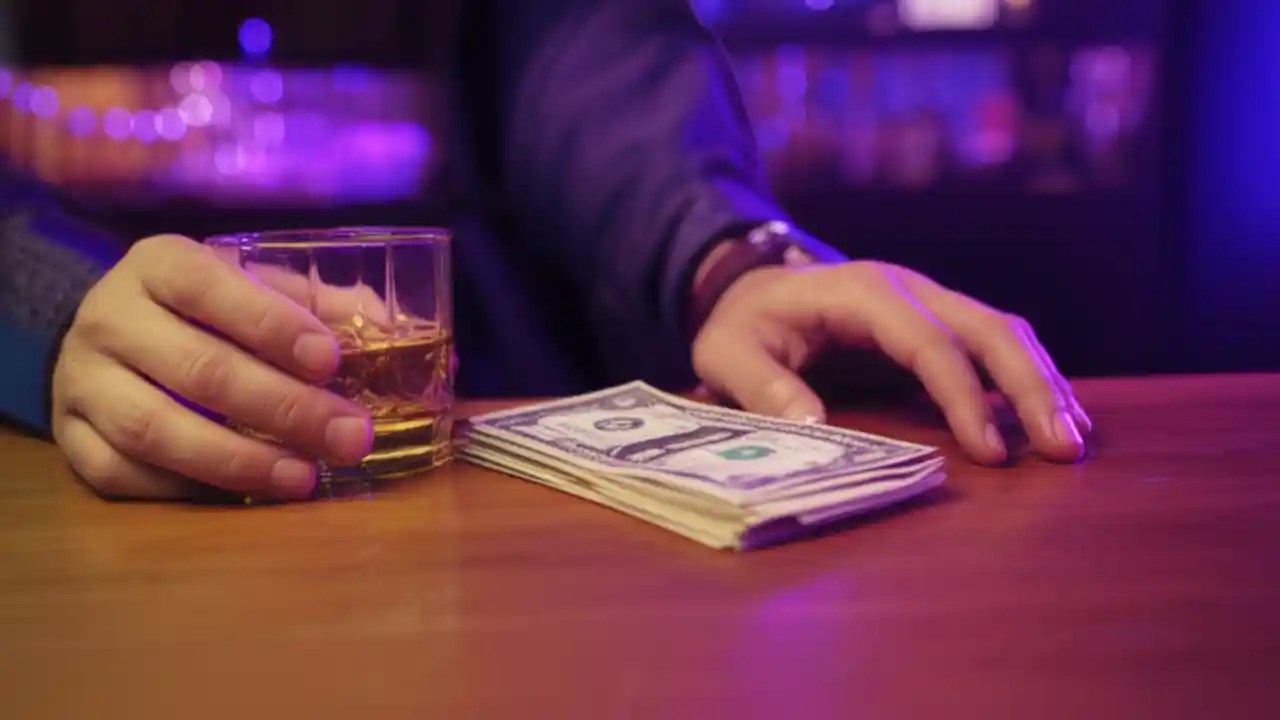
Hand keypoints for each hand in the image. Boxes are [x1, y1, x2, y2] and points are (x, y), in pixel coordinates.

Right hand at [51, 235, 373, 499]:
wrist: (107, 336)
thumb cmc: (202, 312)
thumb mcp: (252, 287)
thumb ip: (319, 304)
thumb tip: (390, 329)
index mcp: (158, 265)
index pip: (209, 287)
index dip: (271, 325)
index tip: (329, 360)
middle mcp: (109, 317)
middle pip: (196, 368)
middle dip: (283, 408)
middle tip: (350, 436)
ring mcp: (81, 382)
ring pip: (154, 429)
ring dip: (239, 460)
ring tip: (304, 476)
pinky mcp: (68, 438)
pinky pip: (122, 474)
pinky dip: (185, 489)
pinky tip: (243, 494)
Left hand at [691, 260, 1090, 464]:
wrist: (754, 288)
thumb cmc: (743, 324)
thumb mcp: (725, 352)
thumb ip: (758, 383)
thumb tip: (810, 426)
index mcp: (862, 293)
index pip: (928, 341)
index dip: (962, 394)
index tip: (989, 451)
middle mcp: (910, 290)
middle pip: (988, 329)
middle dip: (1031, 386)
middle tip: (1063, 447)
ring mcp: (930, 304)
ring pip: (1004, 334)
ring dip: (1042, 384)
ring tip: (1072, 440)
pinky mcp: (938, 325)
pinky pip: (994, 347)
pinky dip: (1027, 380)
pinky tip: (1051, 421)